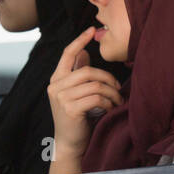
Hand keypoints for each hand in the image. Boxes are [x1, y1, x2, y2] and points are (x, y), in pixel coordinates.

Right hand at [46, 27, 122, 165]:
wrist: (70, 144)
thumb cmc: (77, 118)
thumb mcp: (76, 94)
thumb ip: (78, 74)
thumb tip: (84, 53)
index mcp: (56, 80)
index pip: (67, 54)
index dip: (79, 39)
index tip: (92, 29)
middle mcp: (55, 86)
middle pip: (87, 70)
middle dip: (108, 78)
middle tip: (118, 88)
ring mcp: (61, 98)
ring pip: (95, 85)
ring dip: (111, 93)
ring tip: (117, 101)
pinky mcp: (70, 109)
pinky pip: (96, 98)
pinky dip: (108, 103)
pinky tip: (111, 108)